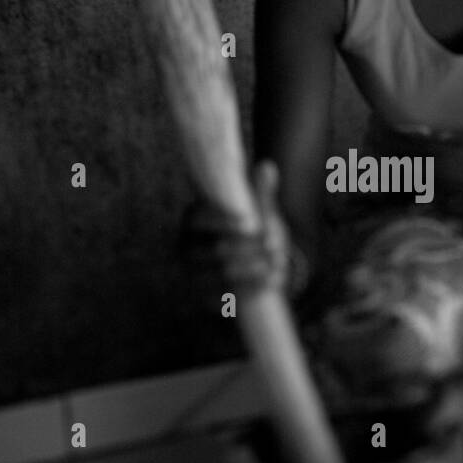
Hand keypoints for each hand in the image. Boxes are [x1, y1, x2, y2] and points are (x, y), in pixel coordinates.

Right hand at [179, 160, 294, 311]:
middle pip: (216, 249)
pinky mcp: (201, 296)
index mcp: (192, 220)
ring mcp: (191, 274)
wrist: (250, 267)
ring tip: (276, 264)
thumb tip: (268, 166)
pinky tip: (270, 282)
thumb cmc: (250, 231)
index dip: (224, 219)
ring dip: (253, 269)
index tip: (251, 222)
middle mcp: (186, 247)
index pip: (199, 218)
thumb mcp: (256, 211)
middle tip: (275, 247)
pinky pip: (224, 296)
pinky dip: (250, 289)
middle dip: (249, 248)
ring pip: (223, 273)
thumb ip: (259, 192)